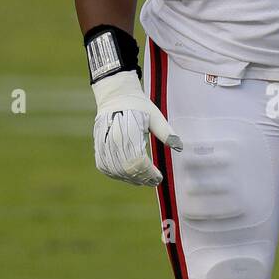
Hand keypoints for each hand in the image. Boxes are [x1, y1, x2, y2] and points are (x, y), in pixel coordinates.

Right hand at [92, 70, 181, 186]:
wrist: (115, 97)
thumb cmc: (138, 105)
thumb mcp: (155, 115)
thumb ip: (166, 132)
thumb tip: (179, 146)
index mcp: (128, 130)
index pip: (138, 160)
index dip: (149, 173)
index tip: (159, 177)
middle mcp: (113, 139)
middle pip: (127, 169)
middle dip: (142, 178)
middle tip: (154, 181)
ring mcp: (103, 144)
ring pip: (116, 171)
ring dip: (131, 179)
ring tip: (144, 180)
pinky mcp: (98, 147)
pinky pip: (106, 168)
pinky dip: (118, 175)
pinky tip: (129, 176)